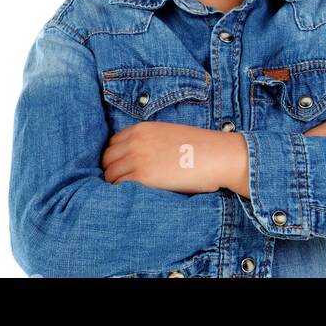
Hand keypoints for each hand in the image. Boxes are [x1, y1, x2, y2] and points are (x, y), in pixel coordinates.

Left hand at [101, 122, 232, 193]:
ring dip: (117, 184)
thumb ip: (149, 142)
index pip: (113, 144)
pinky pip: (118, 186)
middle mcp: (135, 142)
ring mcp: (136, 159)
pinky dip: (122, 192)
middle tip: (127, 182)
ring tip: (132, 192)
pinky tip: (134, 196)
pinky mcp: (142, 177)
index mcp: (142, 129)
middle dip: (113, 170)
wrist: (218, 156)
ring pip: (110, 175)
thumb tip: (137, 159)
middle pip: (107, 159)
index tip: (125, 167)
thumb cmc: (201, 148)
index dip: (117, 157)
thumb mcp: (170, 135)